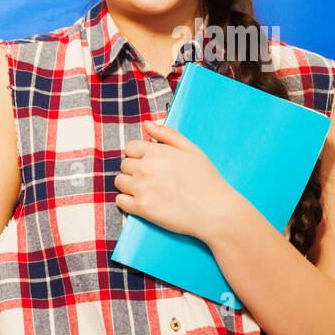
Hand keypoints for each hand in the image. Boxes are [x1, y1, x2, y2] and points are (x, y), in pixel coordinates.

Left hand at [113, 119, 244, 242]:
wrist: (215, 211)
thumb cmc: (206, 179)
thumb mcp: (192, 150)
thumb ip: (168, 134)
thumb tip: (146, 123)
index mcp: (157, 152)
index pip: (130, 147)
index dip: (139, 154)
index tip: (150, 163)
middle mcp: (145, 169)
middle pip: (124, 164)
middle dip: (135, 169)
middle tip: (152, 178)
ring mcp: (141, 189)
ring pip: (120, 181)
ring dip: (129, 184)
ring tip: (148, 189)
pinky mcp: (140, 208)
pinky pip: (119, 201)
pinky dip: (126, 201)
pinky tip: (141, 201)